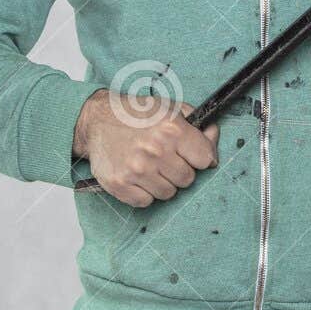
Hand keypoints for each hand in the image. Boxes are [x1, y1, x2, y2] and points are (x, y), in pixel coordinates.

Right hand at [74, 92, 219, 207]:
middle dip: (181, 170)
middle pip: (188, 179)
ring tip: (151, 166)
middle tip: (167, 159)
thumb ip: (196, 122)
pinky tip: (138, 176)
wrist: (98, 120)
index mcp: (171, 129)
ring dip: (163, 183)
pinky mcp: (120, 184)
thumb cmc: (136, 114)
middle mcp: (155, 150)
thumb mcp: (170, 107)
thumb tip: (213, 136)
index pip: (205, 158)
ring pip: (168, 193)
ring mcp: (136, 170)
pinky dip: (144, 193)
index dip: (201, 157)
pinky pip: (146, 202)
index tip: (193, 155)